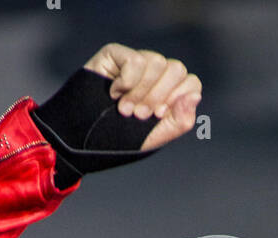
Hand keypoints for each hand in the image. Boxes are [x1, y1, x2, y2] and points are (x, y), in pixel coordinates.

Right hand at [84, 43, 201, 150]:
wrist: (82, 141)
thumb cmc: (117, 141)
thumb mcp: (154, 137)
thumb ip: (179, 120)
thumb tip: (195, 95)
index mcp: (167, 94)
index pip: (190, 83)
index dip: (177, 99)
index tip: (158, 116)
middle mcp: (154, 76)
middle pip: (176, 69)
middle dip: (158, 97)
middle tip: (138, 115)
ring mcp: (135, 63)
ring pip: (157, 62)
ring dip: (140, 92)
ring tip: (124, 109)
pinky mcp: (116, 54)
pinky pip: (136, 60)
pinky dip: (127, 82)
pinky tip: (112, 92)